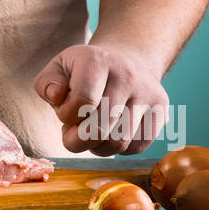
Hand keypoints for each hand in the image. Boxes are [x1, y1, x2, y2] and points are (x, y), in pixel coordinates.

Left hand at [33, 44, 169, 155]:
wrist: (125, 61)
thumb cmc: (84, 71)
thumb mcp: (59, 68)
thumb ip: (47, 84)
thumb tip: (56, 98)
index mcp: (97, 60)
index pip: (82, 101)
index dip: (67, 116)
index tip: (65, 113)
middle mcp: (127, 75)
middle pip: (100, 127)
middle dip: (80, 139)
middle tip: (74, 132)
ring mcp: (148, 93)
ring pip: (119, 142)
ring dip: (98, 147)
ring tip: (92, 131)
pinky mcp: (161, 111)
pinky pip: (137, 147)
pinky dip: (119, 149)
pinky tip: (111, 133)